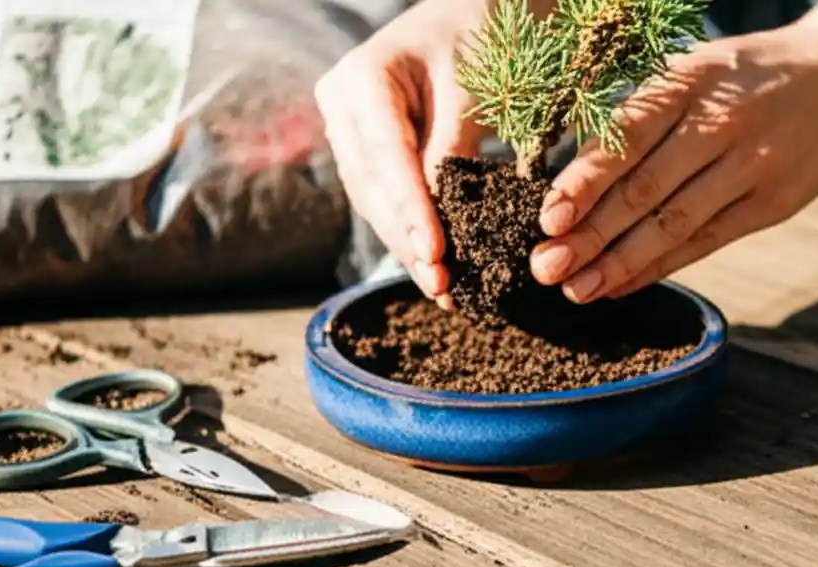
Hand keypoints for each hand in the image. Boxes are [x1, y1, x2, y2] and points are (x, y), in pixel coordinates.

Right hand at [315, 0, 494, 307]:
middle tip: (442, 287)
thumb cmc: (476, 35)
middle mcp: (341, 106)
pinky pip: (383, 194)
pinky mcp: (364, 147)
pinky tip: (432, 263)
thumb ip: (452, 149)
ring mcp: (347, 128)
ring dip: (406, 245)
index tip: (435, 255)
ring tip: (441, 288)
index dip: (410, 212)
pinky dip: (408, 227)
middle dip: (408, 240)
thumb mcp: (471, 88)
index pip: (386, 160)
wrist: (469, 9)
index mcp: (361, 80)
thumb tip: (445, 217)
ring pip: (373, 200)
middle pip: (372, 188)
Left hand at [530, 24, 817, 302]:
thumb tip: (574, 172)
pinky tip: (623, 284)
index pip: (627, 138)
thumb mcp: (698, 70)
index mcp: (693, 83)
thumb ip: (644, 114)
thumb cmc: (752, 74)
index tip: (547, 218)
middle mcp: (722, 125)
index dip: (584, 182)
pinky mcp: (774, 204)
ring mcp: (752, 168)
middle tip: (545, 267)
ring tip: (576, 290)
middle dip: (589, 235)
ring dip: (619, 263)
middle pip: (644, 190)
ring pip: (674, 225)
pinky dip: (661, 266)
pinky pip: (707, 242)